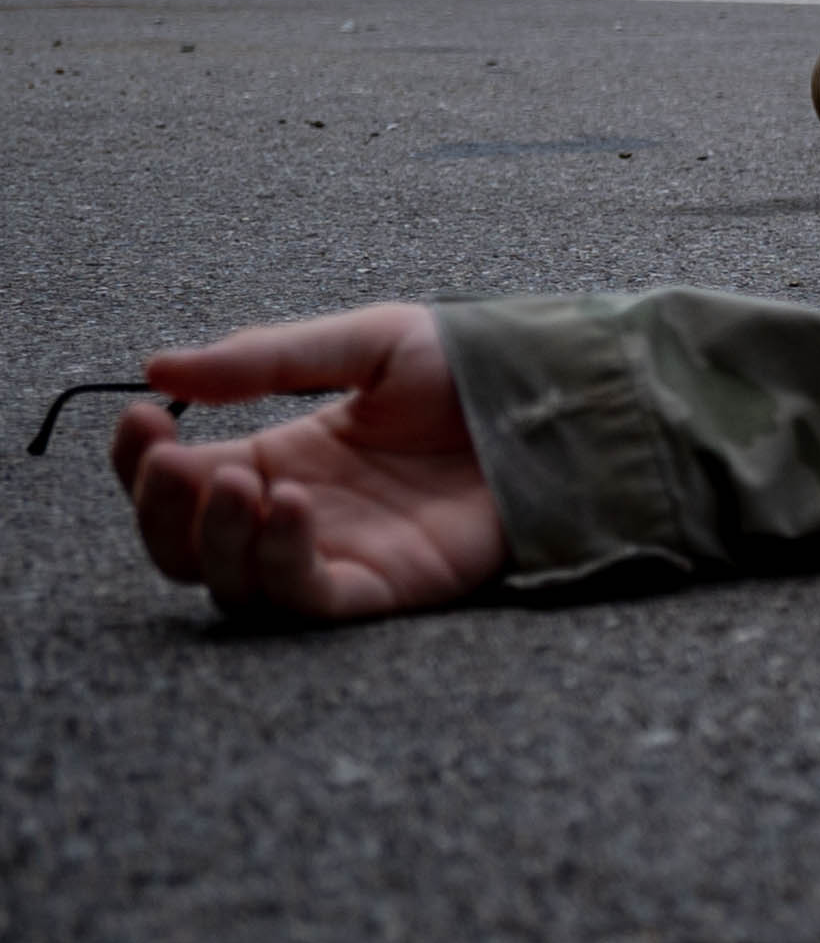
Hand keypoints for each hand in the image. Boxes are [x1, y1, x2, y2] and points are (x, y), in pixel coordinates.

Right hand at [112, 304, 506, 623]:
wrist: (559, 399)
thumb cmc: (472, 370)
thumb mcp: (364, 344)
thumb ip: (267, 358)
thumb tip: (159, 367)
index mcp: (278, 457)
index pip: (174, 480)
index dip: (137, 460)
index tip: (142, 415)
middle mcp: (296, 513)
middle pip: (185, 547)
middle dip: (159, 511)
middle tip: (175, 462)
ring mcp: (338, 553)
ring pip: (234, 586)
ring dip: (213, 538)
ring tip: (239, 481)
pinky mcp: (388, 586)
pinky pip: (310, 599)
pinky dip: (282, 561)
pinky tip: (291, 505)